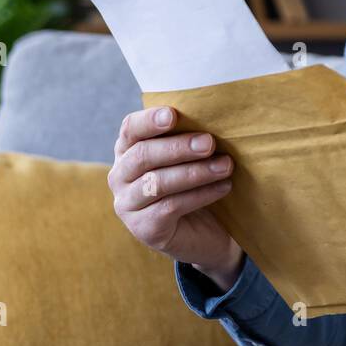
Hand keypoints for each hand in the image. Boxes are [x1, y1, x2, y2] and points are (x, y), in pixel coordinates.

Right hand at [108, 106, 245, 291]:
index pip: (130, 129)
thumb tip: (212, 114)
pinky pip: (170, 207)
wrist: (205, 231)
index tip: (173, 115)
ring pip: (157, 183)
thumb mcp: (191, 155)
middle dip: (178, 147)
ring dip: (195, 172)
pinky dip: (200, 194)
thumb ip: (191, 135)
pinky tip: (224, 187)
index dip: (149, 120)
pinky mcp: (143, 228)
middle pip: (142, 155)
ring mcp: (127, 205)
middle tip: (209, 142)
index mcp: (127, 150)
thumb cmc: (196, 182)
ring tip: (225, 165)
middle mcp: (119, 176)